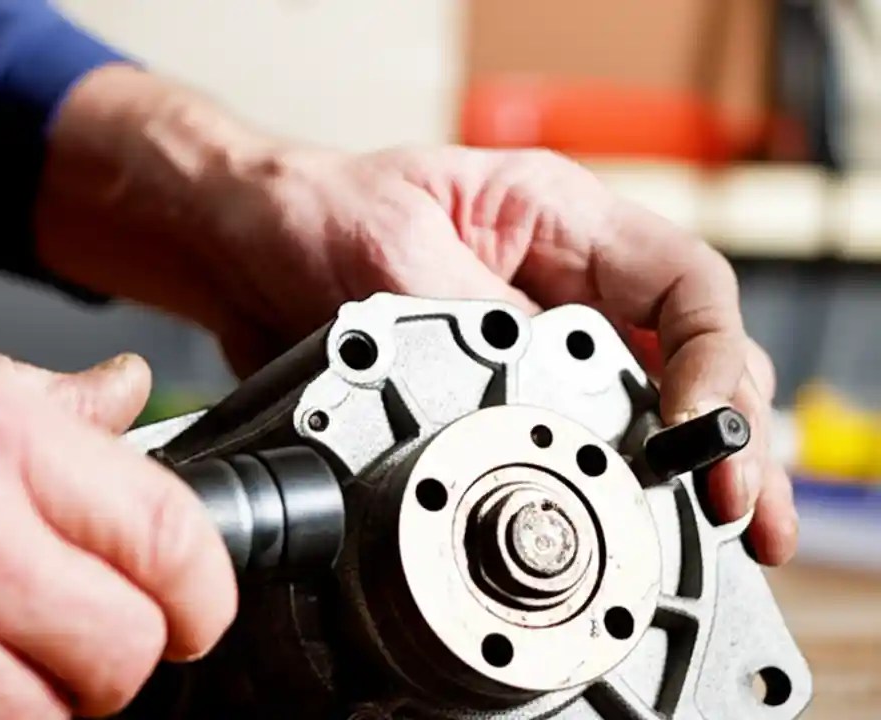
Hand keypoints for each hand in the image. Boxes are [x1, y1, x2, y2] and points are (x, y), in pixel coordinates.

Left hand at [196, 145, 791, 565]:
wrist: (243, 251)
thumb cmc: (313, 215)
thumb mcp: (393, 246)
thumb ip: (477, 313)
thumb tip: (551, 388)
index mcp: (559, 221)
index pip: (682, 285)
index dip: (712, 362)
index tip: (702, 432)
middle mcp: (564, 284)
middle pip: (685, 356)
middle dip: (725, 435)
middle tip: (741, 511)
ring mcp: (535, 343)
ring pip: (641, 407)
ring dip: (682, 471)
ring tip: (721, 537)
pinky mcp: (497, 395)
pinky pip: (571, 439)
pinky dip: (608, 484)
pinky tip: (634, 526)